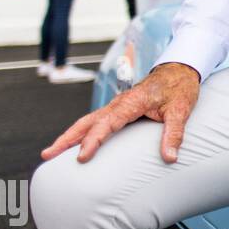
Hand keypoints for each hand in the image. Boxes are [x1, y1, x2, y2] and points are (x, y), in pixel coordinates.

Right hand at [41, 62, 199, 163]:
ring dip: (69, 136)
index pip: (107, 123)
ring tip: (51, 152)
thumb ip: (174, 134)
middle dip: (66, 138)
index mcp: (131, 103)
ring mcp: (116, 106)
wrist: (179, 69)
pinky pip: (95, 122)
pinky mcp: (118, 110)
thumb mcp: (181, 110)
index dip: (93, 140)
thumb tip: (170, 158)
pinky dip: (81, 132)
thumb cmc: (179, 88)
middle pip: (86, 122)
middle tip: (47, 155)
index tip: (82, 156)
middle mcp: (118, 104)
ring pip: (87, 121)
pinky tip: (74, 144)